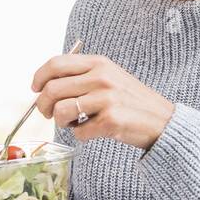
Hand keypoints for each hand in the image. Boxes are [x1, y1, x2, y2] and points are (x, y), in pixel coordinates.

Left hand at [30, 52, 175, 149]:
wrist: (164, 122)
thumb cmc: (133, 103)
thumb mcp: (111, 78)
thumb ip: (83, 77)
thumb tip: (46, 87)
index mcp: (100, 63)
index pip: (56, 64)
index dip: (39, 77)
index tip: (35, 89)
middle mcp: (102, 77)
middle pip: (52, 89)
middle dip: (43, 106)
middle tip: (48, 114)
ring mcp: (107, 99)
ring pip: (61, 111)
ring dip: (61, 122)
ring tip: (74, 123)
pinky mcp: (111, 120)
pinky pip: (78, 132)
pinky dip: (81, 136)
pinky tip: (93, 132)